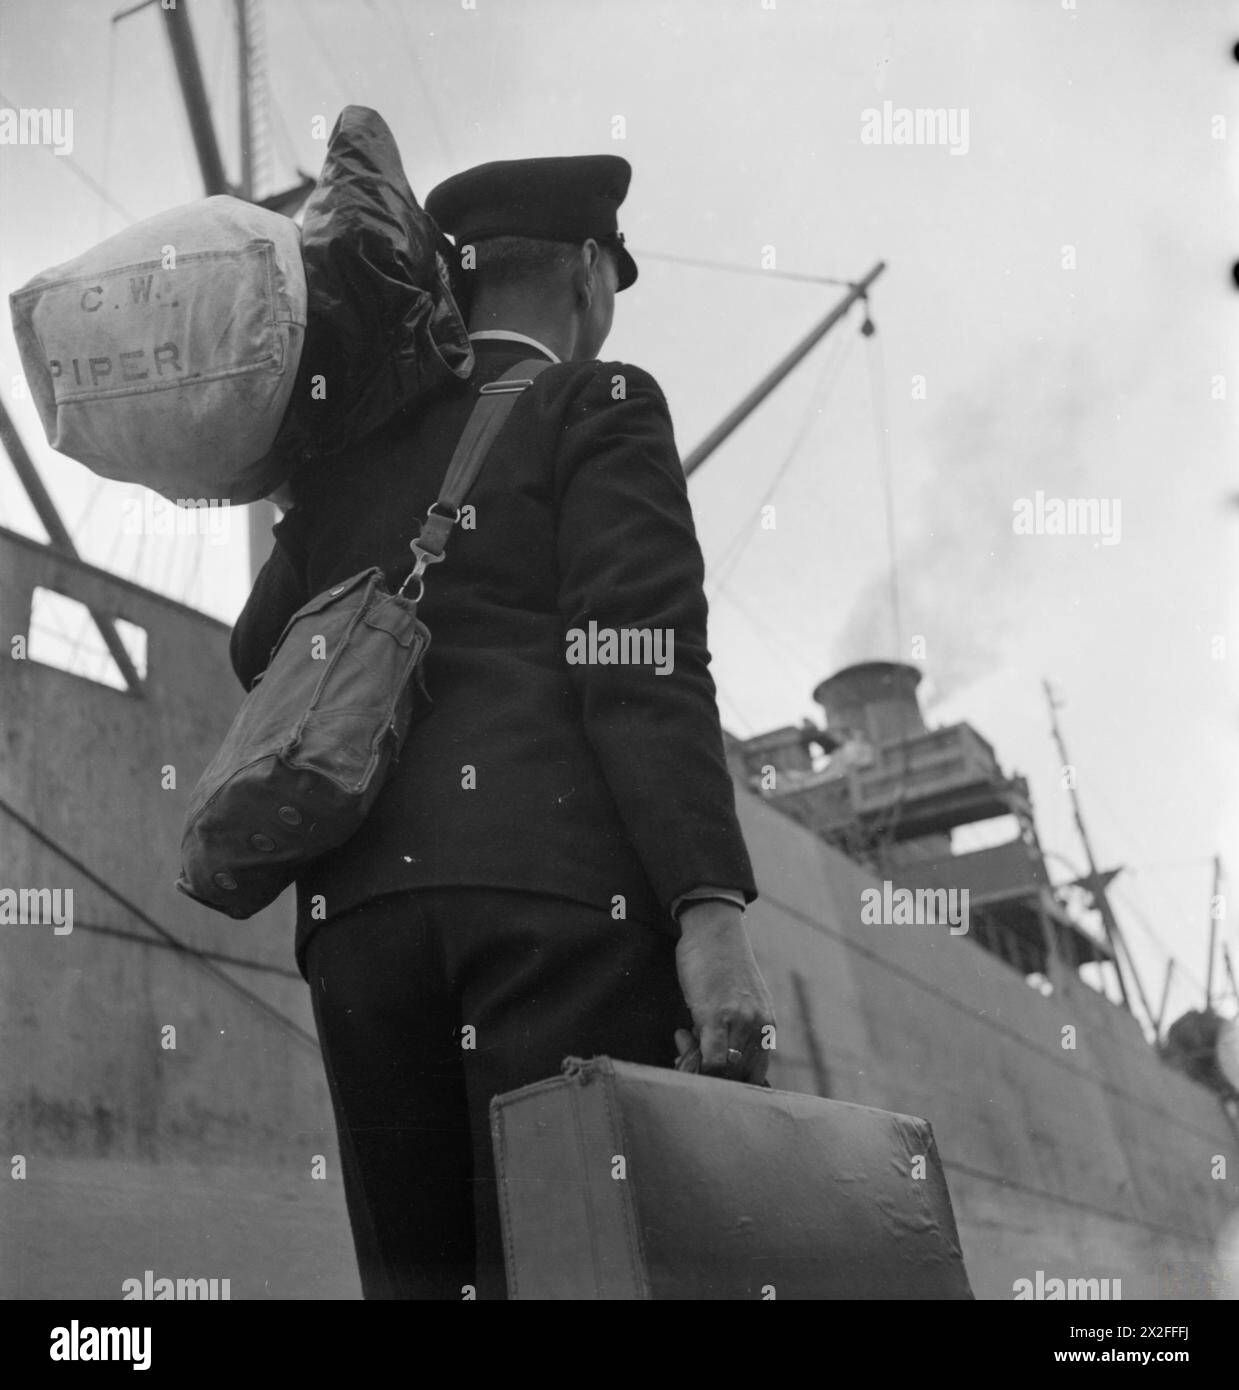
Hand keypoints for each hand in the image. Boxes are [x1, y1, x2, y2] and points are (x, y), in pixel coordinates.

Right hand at [673, 901, 775, 1083]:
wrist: (714, 930)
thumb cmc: (720, 964)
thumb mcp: (738, 1001)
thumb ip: (732, 1030)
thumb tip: (709, 1058)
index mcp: (767, 1026)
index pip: (755, 1074)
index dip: (729, 1078)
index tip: (708, 1065)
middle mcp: (760, 1028)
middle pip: (739, 1077)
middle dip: (712, 1076)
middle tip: (689, 1052)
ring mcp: (741, 1023)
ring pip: (724, 1072)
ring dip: (698, 1066)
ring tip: (683, 1039)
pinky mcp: (718, 1016)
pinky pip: (712, 1060)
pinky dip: (694, 1062)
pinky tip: (682, 1039)